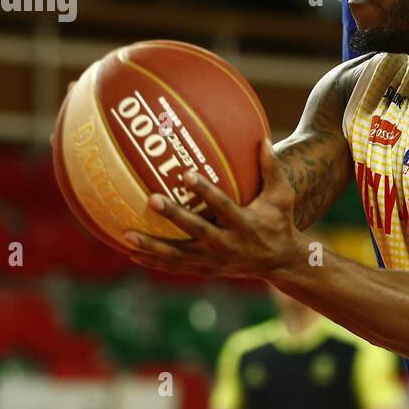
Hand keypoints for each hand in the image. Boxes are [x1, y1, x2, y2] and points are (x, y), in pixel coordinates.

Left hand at [125, 141, 303, 278]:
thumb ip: (271, 169)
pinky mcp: (206, 270)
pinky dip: (154, 261)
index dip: (205, 191)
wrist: (281, 262)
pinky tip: (132, 253)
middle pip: (196, 230)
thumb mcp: (282, 196)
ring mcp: (215, 260)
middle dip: (173, 216)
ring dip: (153, 246)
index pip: (223, 206)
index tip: (185, 173)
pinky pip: (176, 266)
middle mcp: (228, 244)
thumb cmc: (279, 222)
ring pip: (179, 255)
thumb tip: (263, 138)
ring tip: (126, 235)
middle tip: (150, 199)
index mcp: (245, 224)